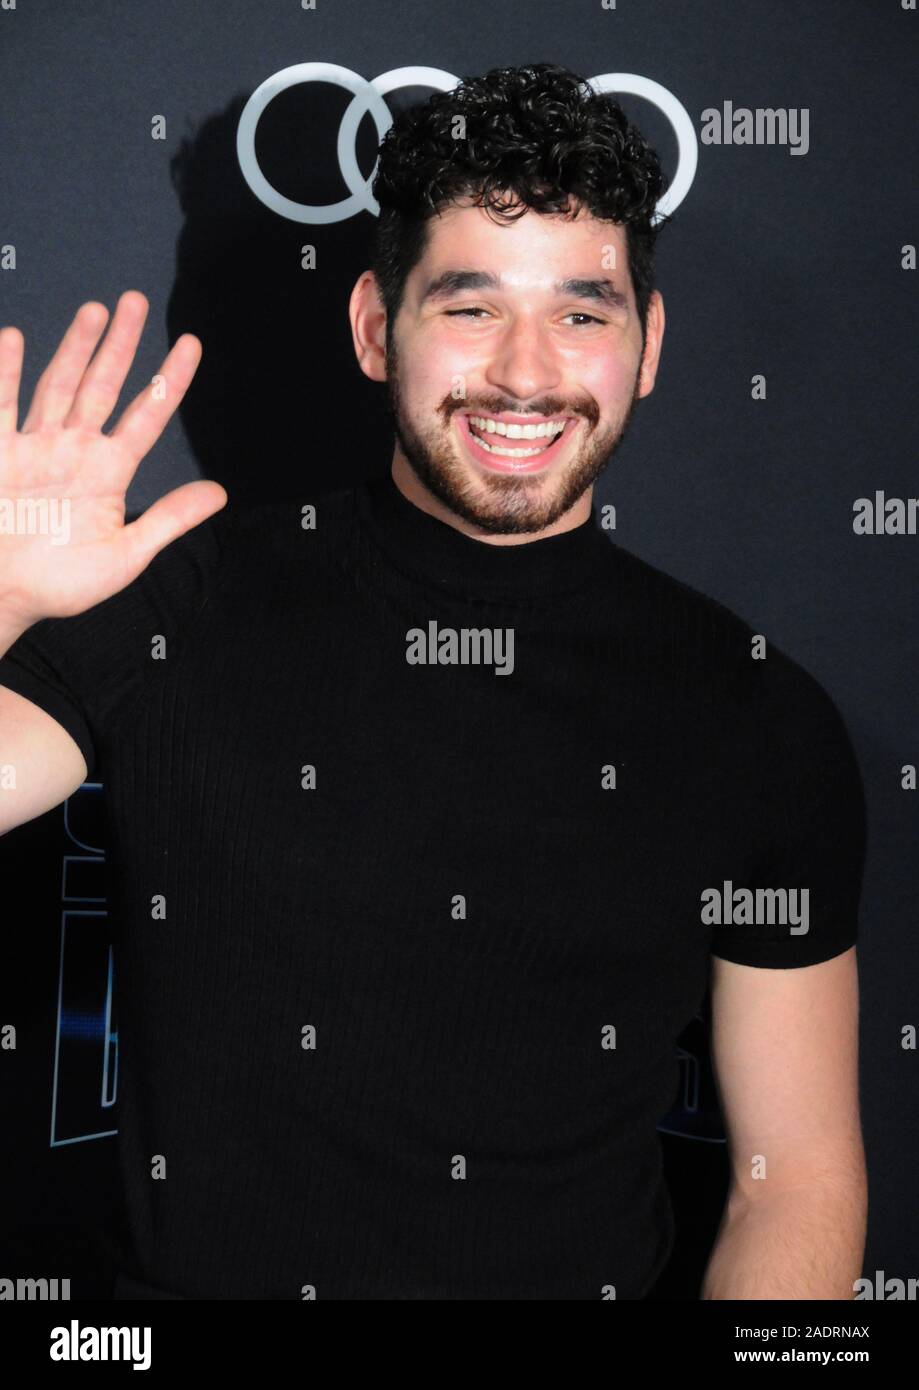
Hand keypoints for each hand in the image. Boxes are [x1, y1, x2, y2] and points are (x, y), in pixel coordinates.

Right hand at [0, 290, 226, 629]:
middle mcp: (74, 452)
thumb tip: (220, 494)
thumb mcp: (125, 556)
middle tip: (137, 301)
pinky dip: (5, 373)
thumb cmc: (58, 586)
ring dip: (75, 347)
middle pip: (102, 386)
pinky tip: (14, 338)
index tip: (192, 344)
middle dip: (120, 345)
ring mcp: (34, 449)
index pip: (147, 416)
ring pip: (58, 386)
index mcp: (109, 474)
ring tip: (96, 310)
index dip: (169, 380)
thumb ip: (168, 519)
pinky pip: (0, 406)